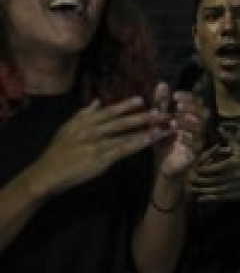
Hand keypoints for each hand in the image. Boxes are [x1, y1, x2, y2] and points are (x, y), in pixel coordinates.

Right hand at [29, 96, 165, 196]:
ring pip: (123, 134)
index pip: (108, 111)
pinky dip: (136, 144)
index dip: (125, 105)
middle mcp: (91, 130)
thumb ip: (83, 114)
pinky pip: (122, 150)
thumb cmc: (59, 151)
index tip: (141, 99)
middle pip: (119, 121)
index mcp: (83, 122)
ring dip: (143, 129)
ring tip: (159, 125)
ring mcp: (96, 144)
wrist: (48, 173)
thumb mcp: (67, 128)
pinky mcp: (100, 159)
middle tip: (158, 111)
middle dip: (140, 116)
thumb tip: (97, 101)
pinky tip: (149, 140)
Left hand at [150, 83, 207, 179]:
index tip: (175, 95)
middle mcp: (197, 127)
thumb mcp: (159, 122)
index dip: (187, 97)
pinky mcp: (196, 153)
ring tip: (174, 121)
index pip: (195, 102)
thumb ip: (161, 104)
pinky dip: (189, 139)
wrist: (164, 167)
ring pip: (200, 128)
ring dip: (188, 123)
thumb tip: (162, 83)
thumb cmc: (163, 142)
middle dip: (190, 107)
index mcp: (190, 117)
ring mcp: (198, 140)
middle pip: (202, 112)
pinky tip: (180, 137)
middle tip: (178, 106)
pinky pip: (196, 145)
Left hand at [188, 140, 239, 202]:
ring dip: (201, 190)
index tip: (195, 168)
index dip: (203, 169)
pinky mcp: (234, 196)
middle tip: (189, 179)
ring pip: (214, 189)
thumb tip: (220, 127)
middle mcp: (235, 175)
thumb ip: (230, 139)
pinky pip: (218, 197)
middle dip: (200, 180)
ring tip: (191, 188)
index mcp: (235, 163)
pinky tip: (200, 199)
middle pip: (212, 179)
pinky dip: (208, 198)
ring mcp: (234, 186)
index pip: (215, 167)